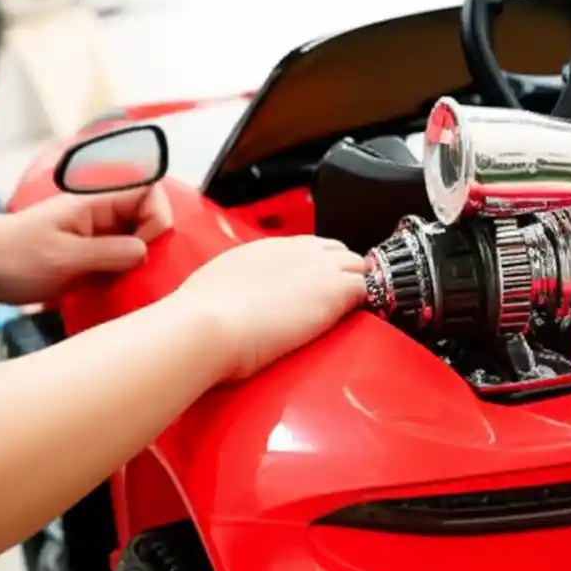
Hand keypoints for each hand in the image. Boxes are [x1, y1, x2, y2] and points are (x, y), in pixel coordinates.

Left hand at [0, 185, 172, 304]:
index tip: (140, 251)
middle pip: (151, 217)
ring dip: (140, 263)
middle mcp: (103, 213)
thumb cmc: (15, 257)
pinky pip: (125, 258)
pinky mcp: (94, 253)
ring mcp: (100, 233)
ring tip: (125, 284)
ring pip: (142, 240)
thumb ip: (109, 252)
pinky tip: (114, 291)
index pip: (150, 192)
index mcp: (97, 202)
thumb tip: (146, 251)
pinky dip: (127, 274)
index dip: (156, 221)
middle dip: (153, 245)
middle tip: (134, 273)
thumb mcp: (64, 258)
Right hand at [168, 235, 367, 380]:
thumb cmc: (204, 311)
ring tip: (346, 313)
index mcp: (271, 246)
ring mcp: (321, 268)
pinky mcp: (337, 291)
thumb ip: (242, 279)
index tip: (316, 286)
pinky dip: (364, 303)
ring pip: (359, 266)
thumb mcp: (223, 280)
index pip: (311, 247)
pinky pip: (366, 289)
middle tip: (336, 300)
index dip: (319, 267)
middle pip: (340, 252)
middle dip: (343, 272)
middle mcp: (300, 250)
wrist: (210, 324)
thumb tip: (241, 291)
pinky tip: (352, 320)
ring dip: (356, 286)